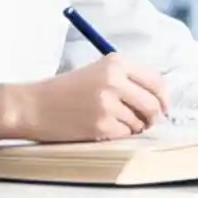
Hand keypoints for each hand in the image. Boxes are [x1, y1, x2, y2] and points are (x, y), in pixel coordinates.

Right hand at [0, 54, 169, 142]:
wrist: (34, 105)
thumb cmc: (66, 90)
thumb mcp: (98, 72)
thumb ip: (128, 79)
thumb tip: (160, 99)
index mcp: (116, 62)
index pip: (156, 81)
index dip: (164, 97)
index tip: (164, 107)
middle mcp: (114, 80)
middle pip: (154, 104)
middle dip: (153, 117)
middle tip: (146, 121)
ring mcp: (108, 103)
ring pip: (140, 122)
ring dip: (132, 126)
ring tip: (110, 120)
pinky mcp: (101, 125)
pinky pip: (125, 134)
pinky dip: (117, 134)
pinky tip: (100, 127)